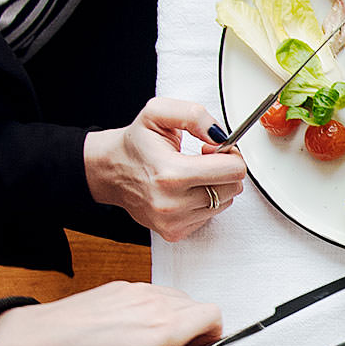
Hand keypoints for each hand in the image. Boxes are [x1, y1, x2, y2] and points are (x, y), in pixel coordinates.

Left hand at [0, 282, 222, 345]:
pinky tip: (128, 331)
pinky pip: (153, 295)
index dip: (211, 336)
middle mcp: (156, 302)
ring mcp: (139, 289)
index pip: (214, 316)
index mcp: (165, 327)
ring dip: (173, 320)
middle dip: (192, 330)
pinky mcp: (123, 285)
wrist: (41, 340)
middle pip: (197, 307)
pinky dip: (152, 311)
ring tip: (147, 343)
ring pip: (176, 299)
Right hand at [84, 98, 246, 241]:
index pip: (233, 171)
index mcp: (170, 174)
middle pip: (233, 187)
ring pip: (224, 202)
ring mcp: (173, 222)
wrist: (111, 171)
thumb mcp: (158, 113)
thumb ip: (194, 116)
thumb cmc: (136, 142)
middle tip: (202, 159)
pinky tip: (185, 189)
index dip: (229, 154)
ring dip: (215, 185)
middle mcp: (171, 204)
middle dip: (224, 169)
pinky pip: (210, 215)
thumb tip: (220, 135)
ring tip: (191, 173)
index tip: (213, 148)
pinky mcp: (174, 232)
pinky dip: (204, 201)